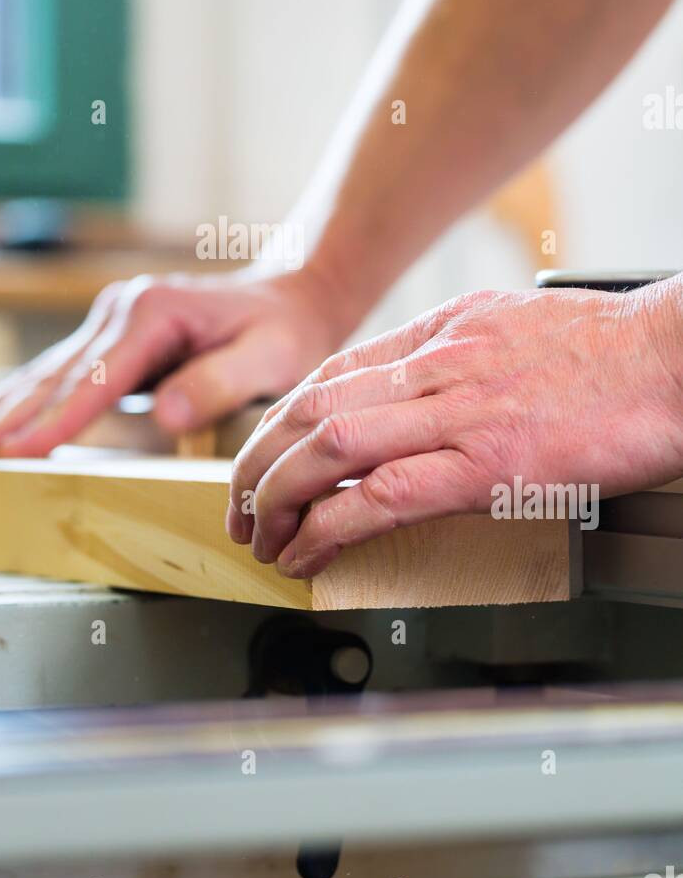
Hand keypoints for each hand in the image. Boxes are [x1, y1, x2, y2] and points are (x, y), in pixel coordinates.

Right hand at [0, 268, 345, 457]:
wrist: (291, 299)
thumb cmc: (284, 332)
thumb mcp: (270, 356)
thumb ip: (219, 383)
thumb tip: (163, 413)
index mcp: (153, 313)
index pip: (96, 380)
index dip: (56, 421)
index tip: (19, 453)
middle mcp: (121, 308)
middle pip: (56, 375)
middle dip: (6, 418)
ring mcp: (111, 318)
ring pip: (47, 373)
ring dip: (2, 410)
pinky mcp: (111, 335)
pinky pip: (61, 374)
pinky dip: (23, 398)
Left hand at [227, 281, 682, 576]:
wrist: (672, 359)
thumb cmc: (610, 351)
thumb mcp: (515, 326)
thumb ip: (458, 353)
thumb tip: (418, 388)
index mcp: (442, 332)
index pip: (331, 375)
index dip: (280, 421)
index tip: (261, 455)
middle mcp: (436, 364)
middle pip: (311, 408)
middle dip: (256, 461)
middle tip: (238, 505)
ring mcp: (458, 412)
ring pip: (330, 445)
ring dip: (277, 495)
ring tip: (258, 535)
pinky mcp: (488, 465)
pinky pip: (383, 494)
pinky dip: (330, 525)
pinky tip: (307, 551)